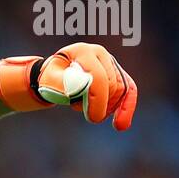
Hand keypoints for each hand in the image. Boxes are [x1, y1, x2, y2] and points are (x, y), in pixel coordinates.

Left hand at [0, 42, 138, 130]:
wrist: (53, 77)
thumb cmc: (49, 80)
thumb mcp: (51, 82)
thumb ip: (64, 84)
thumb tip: (79, 87)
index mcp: (82, 52)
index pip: (97, 78)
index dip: (98, 100)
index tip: (93, 119)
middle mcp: (99, 53)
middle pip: (111, 85)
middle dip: (99, 104)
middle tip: (78, 108)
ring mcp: (109, 62)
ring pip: (120, 90)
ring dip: (106, 106)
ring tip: (85, 107)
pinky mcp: (116, 73)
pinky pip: (129, 90)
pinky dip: (126, 107)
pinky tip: (121, 126)